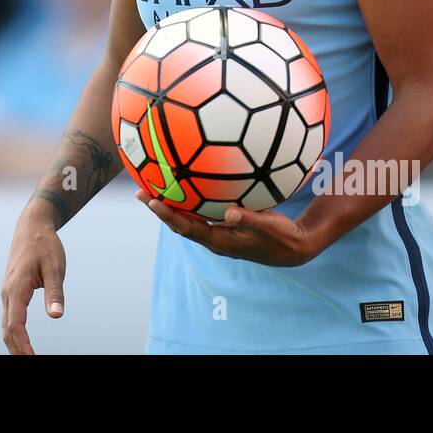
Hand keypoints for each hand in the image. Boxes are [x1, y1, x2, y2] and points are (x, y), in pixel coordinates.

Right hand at [0, 203, 66, 353]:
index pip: (16, 325)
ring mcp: (7, 292)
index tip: (32, 358)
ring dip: (14, 344)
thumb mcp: (55, 267)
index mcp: (17, 288)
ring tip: (26, 357)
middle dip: (17, 350)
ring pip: (6, 325)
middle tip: (30, 363)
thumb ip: (55, 292)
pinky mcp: (11, 291)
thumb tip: (56, 316)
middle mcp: (7, 293)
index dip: (23, 344)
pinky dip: (14, 333)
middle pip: (7, 330)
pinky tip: (22, 342)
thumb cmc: (45, 245)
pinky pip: (9, 317)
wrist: (32, 227)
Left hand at [134, 188, 323, 266]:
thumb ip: (249, 219)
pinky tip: (187, 184)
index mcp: (220, 242)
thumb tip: (229, 213)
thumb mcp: (267, 227)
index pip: (187, 228)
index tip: (151, 202)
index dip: (168, 216)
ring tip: (154, 185)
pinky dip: (189, 201)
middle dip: (160, 208)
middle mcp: (214, 239)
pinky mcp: (224, 226)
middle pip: (180, 223)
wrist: (292, 248)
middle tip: (140, 191)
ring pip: (188, 218)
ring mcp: (218, 233)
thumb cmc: (280, 238)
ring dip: (171, 204)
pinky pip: (201, 213)